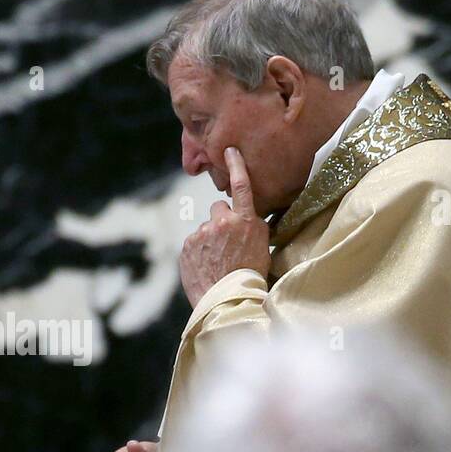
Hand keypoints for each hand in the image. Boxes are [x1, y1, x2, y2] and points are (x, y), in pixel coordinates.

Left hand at [179, 146, 270, 307]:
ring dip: (210, 238)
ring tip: (217, 260)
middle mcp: (221, 222)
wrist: (227, 299)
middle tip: (227, 241)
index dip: (236, 166)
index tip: (229, 151)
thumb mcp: (263, 246)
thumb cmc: (249, 276)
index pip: (241, 186)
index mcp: (244, 221)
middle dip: (221, 219)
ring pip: (206, 228)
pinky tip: (207, 266)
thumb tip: (247, 216)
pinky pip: (194, 242)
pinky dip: (199, 251)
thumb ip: (253, 225)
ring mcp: (202, 233)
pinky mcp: (187, 246)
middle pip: (218, 208)